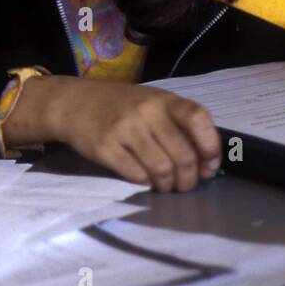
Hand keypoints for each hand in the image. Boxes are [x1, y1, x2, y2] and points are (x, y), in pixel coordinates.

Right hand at [12, 75, 221, 191]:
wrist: (74, 103)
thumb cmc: (121, 106)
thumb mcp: (152, 103)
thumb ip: (178, 124)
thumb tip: (206, 163)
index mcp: (163, 100)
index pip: (198, 119)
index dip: (211, 147)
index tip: (209, 166)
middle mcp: (145, 112)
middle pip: (182, 154)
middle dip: (189, 178)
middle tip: (185, 185)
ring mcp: (123, 129)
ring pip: (161, 168)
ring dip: (168, 184)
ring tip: (166, 186)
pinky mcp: (104, 147)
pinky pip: (136, 174)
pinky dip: (145, 182)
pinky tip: (144, 179)